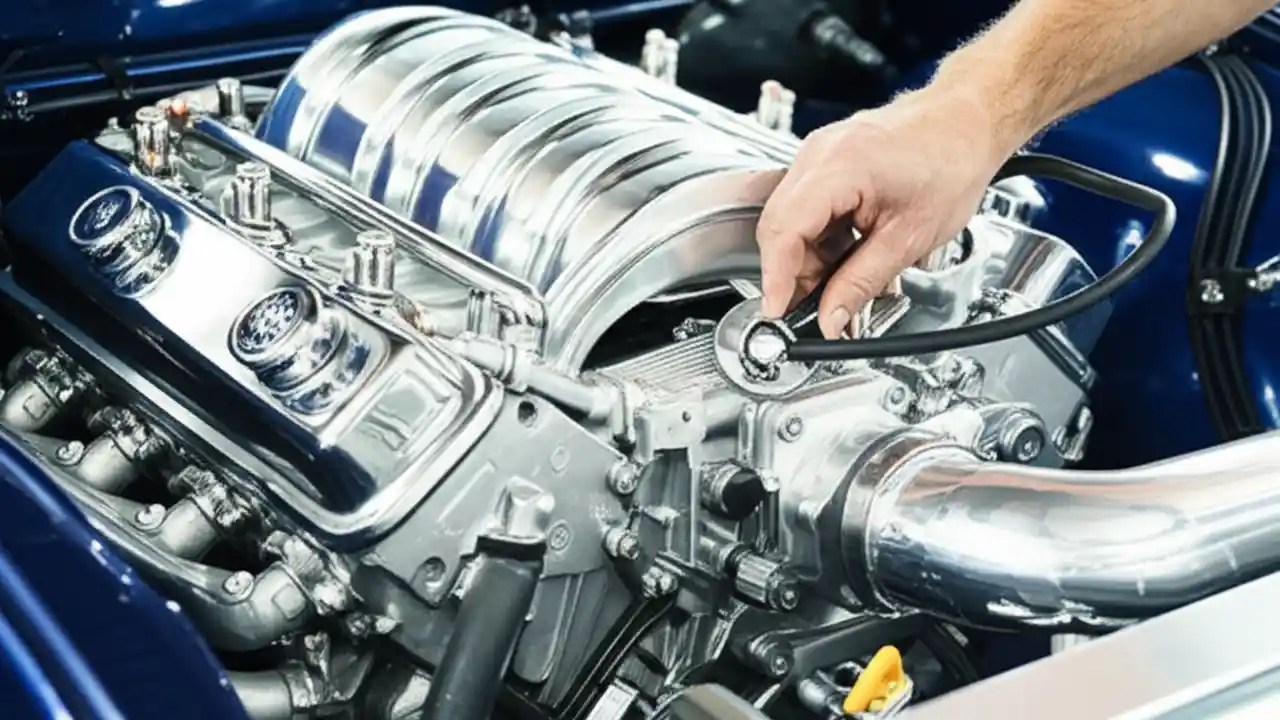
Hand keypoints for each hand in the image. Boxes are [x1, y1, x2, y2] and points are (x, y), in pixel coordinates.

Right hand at [755, 88, 1018, 338]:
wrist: (968, 121)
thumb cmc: (953, 161)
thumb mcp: (909, 237)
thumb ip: (862, 282)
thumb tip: (831, 317)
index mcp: (838, 167)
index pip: (783, 230)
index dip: (775, 278)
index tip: (776, 311)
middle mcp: (819, 154)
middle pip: (779, 226)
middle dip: (791, 273)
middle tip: (811, 309)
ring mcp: (819, 153)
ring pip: (789, 220)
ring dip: (806, 258)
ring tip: (837, 284)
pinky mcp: (826, 160)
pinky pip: (805, 207)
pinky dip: (817, 239)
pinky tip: (842, 256)